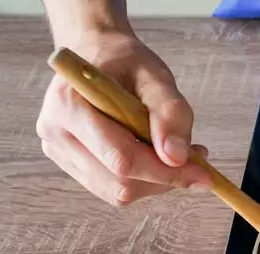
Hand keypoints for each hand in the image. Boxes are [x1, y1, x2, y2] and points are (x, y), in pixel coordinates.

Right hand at [36, 31, 210, 205]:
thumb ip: (170, 114)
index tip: (205, 175)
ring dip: (156, 182)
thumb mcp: (155, 77)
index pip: (121, 159)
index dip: (166, 173)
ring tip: (178, 155)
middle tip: (197, 161)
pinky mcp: (70, 164)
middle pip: (119, 182)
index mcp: (69, 105)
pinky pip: (112, 188)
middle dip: (165, 178)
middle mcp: (55, 134)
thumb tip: (177, 157)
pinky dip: (143, 180)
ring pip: (117, 192)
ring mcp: (59, 152)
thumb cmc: (125, 62)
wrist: (97, 55)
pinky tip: (157, 157)